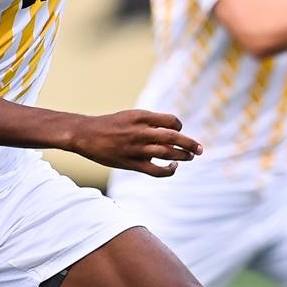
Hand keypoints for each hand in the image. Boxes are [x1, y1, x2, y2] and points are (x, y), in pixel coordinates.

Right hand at [65, 109, 201, 175]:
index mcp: (140, 116)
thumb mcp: (129, 116)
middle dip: (190, 143)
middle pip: (173, 137)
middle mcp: (140, 131)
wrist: (85, 134)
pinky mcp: (131, 162)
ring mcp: (136, 148)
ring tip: (190, 157)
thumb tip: (169, 130)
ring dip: (183, 156)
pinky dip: (169, 170)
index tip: (180, 131)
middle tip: (200, 149)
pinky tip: (173, 167)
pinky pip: (156, 169)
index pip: (170, 121)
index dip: (179, 127)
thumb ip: (147, 122)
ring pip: (167, 153)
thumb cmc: (108, 125)